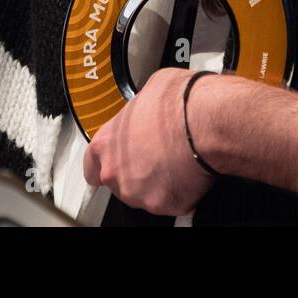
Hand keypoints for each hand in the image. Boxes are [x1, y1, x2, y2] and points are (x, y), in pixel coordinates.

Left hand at [83, 68, 218, 215]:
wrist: (206, 123)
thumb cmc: (179, 104)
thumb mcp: (149, 92)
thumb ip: (138, 110)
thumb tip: (147, 108)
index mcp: (106, 144)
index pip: (91, 166)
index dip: (106, 163)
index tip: (116, 161)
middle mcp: (117, 173)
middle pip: (119, 181)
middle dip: (136, 172)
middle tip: (157, 155)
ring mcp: (139, 193)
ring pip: (144, 194)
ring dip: (156, 182)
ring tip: (176, 161)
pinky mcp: (165, 205)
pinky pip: (170, 202)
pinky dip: (179, 191)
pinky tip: (189, 172)